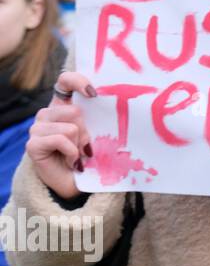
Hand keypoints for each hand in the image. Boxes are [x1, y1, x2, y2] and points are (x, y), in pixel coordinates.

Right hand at [27, 72, 96, 200]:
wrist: (76, 184)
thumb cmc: (89, 156)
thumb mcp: (97, 132)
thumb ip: (99, 116)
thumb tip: (121, 102)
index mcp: (63, 106)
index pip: (64, 81)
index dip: (77, 81)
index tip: (93, 93)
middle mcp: (47, 114)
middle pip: (75, 111)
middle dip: (87, 131)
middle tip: (85, 147)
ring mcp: (37, 129)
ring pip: (71, 127)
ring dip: (79, 145)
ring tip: (76, 155)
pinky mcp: (32, 144)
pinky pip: (61, 140)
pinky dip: (72, 153)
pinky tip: (70, 161)